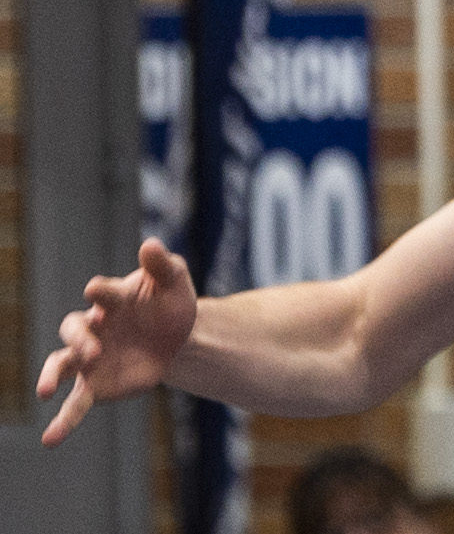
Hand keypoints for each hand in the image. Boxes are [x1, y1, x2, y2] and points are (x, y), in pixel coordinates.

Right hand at [37, 239, 197, 446]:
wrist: (178, 336)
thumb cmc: (169, 301)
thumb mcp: (173, 280)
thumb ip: (162, 265)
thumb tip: (151, 244)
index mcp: (112, 300)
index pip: (99, 293)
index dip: (99, 292)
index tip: (97, 292)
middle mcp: (93, 328)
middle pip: (72, 329)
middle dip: (78, 339)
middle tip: (91, 351)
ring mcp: (90, 358)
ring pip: (61, 365)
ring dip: (52, 376)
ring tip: (45, 391)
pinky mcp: (96, 384)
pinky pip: (75, 403)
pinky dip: (63, 421)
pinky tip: (50, 439)